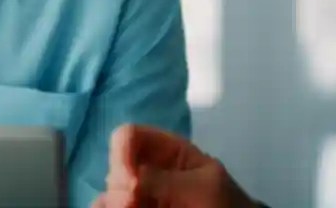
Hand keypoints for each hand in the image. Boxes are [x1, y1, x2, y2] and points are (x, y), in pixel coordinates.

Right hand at [92, 124, 254, 207]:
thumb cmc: (227, 203)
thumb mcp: (204, 187)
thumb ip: (167, 179)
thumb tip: (130, 177)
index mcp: (166, 151)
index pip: (130, 136)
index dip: (123, 150)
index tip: (130, 177)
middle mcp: (147, 170)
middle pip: (115, 164)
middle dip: (118, 181)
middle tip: (131, 201)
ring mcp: (141, 194)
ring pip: (109, 191)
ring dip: (111, 199)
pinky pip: (111, 205)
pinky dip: (108, 207)